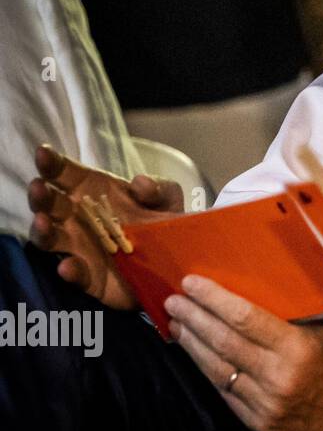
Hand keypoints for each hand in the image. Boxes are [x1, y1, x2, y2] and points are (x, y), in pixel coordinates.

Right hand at [27, 144, 183, 308]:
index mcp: (93, 192)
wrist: (176, 263)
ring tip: (44, 222)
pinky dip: (70, 271)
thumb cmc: (162, 224)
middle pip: (50, 204)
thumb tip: (141, 184)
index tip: (43, 152)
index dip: (52, 163)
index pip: (66, 174)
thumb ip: (159, 189)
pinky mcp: (89, 277)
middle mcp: (78, 218)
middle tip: (39, 186)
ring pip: (50, 239)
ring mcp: (79, 248)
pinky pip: (75, 275)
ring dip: (43, 230)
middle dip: (41, 195)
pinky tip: (69, 266)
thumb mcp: (168, 201)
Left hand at [165, 275, 322, 430]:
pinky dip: (206, 371)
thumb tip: (245, 300)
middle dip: (194, 318)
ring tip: (176, 324)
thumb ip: (287, 322)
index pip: (245, 319)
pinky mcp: (259, 424)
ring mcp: (265, 405)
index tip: (192, 283)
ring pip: (216, 370)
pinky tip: (195, 354)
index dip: (214, 299)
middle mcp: (278, 378)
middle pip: (223, 342)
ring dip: (191, 345)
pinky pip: (224, 393)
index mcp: (298, 349)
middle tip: (173, 301)